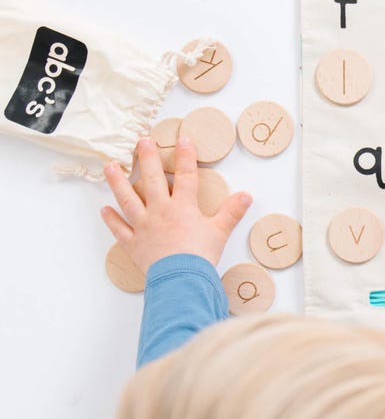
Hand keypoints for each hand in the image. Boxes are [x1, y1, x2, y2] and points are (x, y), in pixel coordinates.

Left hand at [100, 136, 251, 272]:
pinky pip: (120, 229)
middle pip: (152, 180)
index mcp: (183, 206)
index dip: (185, 157)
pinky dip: (111, 220)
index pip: (185, 176)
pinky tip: (104, 210)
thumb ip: (232, 211)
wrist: (181, 278)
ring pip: (128, 200)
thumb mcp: (220, 231)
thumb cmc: (200, 255)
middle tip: (141, 141)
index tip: (182, 140)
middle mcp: (160, 211)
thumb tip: (246, 195)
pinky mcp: (133, 244)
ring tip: (110, 167)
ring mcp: (143, 226)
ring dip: (118, 182)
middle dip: (147, 158)